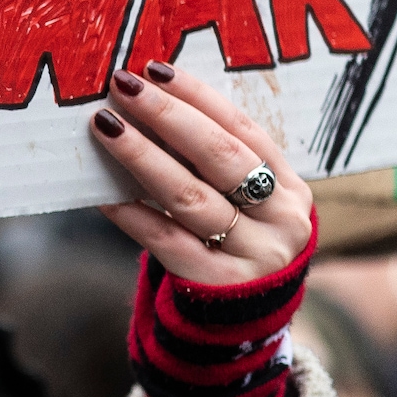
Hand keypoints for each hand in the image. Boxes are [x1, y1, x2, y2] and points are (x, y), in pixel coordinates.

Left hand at [92, 61, 314, 283]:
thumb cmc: (236, 246)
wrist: (245, 327)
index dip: (199, 97)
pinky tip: (103, 194)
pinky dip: (133, 215)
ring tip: (106, 126)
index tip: (156, 68)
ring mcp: (253, 255)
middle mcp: (281, 220)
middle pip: (219, 157)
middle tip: (124, 86)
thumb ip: (216, 165)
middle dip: (168, 116)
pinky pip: (166, 242)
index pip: (244, 129)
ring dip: (142, 156)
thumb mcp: (249, 205)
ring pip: (189, 197)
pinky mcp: (217, 286)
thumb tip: (149, 105)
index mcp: (292, 188)